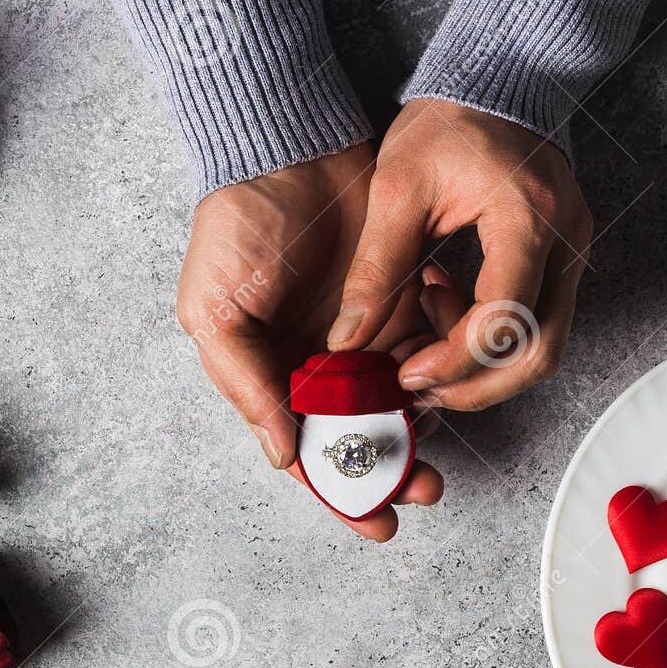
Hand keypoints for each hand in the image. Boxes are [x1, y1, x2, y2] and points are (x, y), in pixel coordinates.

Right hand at [177, 143, 443, 541]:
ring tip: (441, 451)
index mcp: (271, 377)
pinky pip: (428, 351)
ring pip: (400, 403)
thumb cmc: (238, 226)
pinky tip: (449, 382)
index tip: (376, 521)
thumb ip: (247, 384)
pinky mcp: (401, 302)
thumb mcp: (217, 311)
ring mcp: (362, 337)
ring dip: (422, 432)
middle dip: (392, 471)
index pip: (307, 450)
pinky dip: (440, 372)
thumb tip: (284, 455)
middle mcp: (319, 366)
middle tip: (422, 488)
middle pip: (362, 437)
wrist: (290, 146)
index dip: (341, 491)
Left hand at [329, 99, 593, 410]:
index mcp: (527, 219)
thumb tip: (347, 339)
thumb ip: (374, 269)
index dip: (455, 361)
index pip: (505, 321)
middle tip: (420, 382)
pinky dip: (490, 337)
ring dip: (483, 366)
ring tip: (426, 338)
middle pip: (540, 353)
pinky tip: (443, 303)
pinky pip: (536, 323)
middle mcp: (565, 242)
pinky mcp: (563, 260)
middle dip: (477, 384)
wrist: (496, 80)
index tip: (410, 372)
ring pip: (544, 348)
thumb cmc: (448, 122)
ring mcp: (573, 253)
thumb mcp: (396, 189)